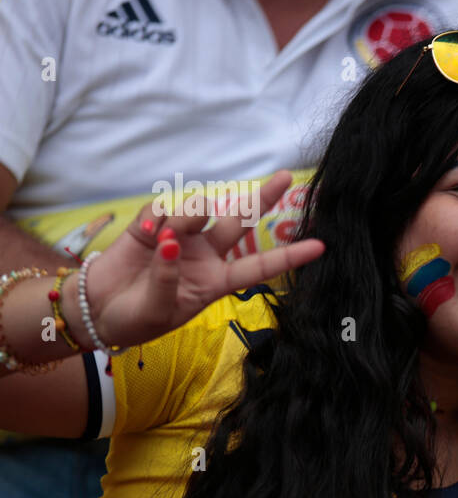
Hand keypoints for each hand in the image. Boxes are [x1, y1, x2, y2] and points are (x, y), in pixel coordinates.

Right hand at [72, 171, 323, 349]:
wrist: (96, 311)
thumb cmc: (136, 320)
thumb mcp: (159, 311)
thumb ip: (168, 279)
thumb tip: (171, 243)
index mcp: (216, 282)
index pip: (259, 266)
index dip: (289, 256)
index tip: (321, 247)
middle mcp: (205, 255)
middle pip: (240, 221)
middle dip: (263, 198)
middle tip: (286, 177)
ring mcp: (180, 236)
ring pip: (199, 209)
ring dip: (187, 216)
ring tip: (163, 240)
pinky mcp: (152, 225)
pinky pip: (163, 207)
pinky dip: (157, 217)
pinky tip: (147, 234)